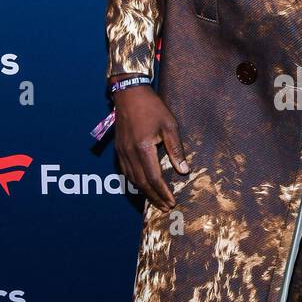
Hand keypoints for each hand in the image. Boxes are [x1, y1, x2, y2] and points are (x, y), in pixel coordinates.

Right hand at [111, 84, 188, 212]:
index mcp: (143, 147)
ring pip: (132, 179)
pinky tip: (142, 186)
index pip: (154, 177)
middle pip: (141, 183)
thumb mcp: (169, 125)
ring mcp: (122, 151)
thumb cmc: (152, 107)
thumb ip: (176, 149)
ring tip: (156, 201)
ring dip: (144, 192)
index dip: (163, 192)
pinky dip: (135, 182)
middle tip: (165, 208)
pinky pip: (125, 171)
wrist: (129, 93)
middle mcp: (130, 152)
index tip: (172, 202)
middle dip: (154, 197)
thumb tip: (183, 171)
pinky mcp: (118, 149)